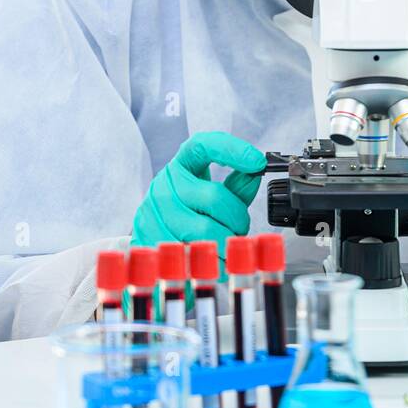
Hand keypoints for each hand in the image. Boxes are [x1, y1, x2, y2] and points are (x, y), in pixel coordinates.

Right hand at [131, 131, 265, 252]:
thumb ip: (235, 185)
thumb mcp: (209, 192)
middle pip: (215, 197)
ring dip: (227, 241)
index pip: (203, 146)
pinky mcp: (154, 245)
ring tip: (225, 241)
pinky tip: (212, 257)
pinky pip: (197, 258)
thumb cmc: (187, 212)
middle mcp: (164, 187)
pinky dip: (214, 261)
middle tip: (239, 225)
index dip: (233, 150)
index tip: (257, 161)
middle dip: (238, 216)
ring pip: (208, 232)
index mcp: (179, 167)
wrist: (150, 240)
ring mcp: (155, 217)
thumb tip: (254, 174)